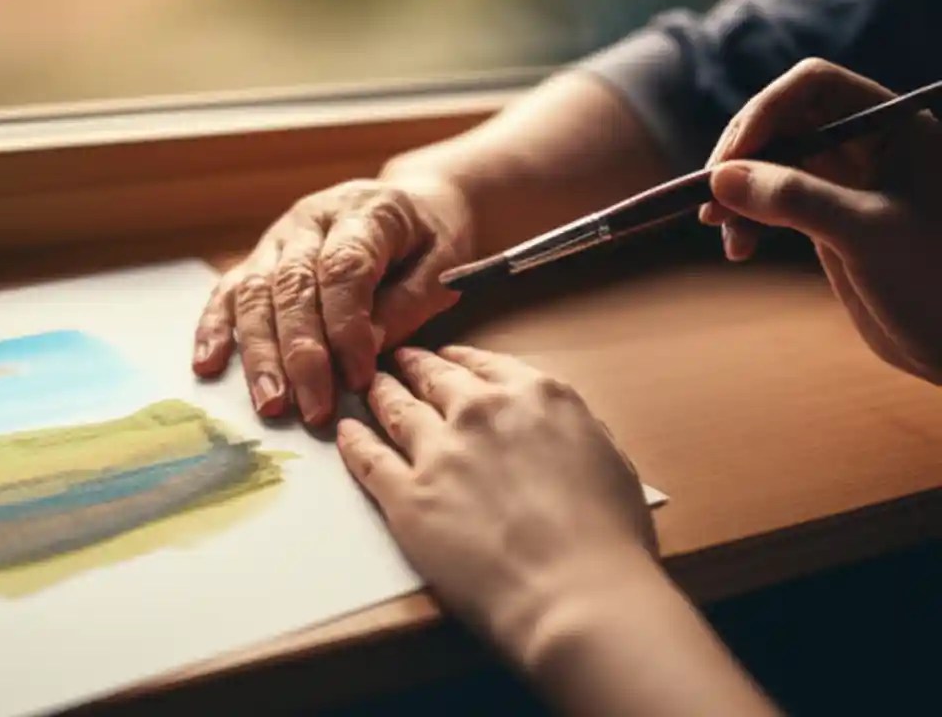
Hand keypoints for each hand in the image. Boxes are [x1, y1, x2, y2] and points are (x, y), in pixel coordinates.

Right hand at [191, 177, 474, 424]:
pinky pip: (230, 291)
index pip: (343, 270)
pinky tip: (208, 364)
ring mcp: (280, 237)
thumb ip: (408, 302)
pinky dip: (215, 327)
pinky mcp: (261, 257)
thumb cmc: (432, 239)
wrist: (413, 201)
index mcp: (365, 211)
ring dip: (260, 352)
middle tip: (313, 408)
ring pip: (256, 292)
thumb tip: (369, 345)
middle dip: (301, 353)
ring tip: (270, 402)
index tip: (358, 378)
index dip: (347, 327)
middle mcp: (312, 219)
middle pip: (292, 285)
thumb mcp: (443, 266)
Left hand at [335, 346, 656, 651]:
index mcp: (537, 396)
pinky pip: (368, 458)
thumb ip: (574, 432)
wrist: (578, 595)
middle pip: (433, 378)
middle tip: (397, 361)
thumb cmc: (609, 542)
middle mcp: (482, 411)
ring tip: (366, 386)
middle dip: (413, 367)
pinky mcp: (406, 496)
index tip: (447, 358)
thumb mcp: (610, 462)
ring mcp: (439, 451)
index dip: (460, 360)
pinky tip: (344, 431)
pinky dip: (352, 440)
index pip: (486, 364)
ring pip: (395, 408)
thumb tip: (556, 428)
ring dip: (379, 393)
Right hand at [701, 58, 941, 383]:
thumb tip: (721, 178)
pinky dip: (746, 218)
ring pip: (769, 162)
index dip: (763, 113)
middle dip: (740, 158)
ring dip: (736, 193)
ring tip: (723, 234)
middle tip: (710, 203)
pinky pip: (772, 200)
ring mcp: (845, 180)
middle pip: (782, 120)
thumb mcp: (866, 235)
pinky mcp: (827, 217)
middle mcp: (867, 144)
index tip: (726, 163)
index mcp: (893, 127)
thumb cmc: (935, 284)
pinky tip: (739, 249)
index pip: (813, 86)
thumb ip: (796, 200)